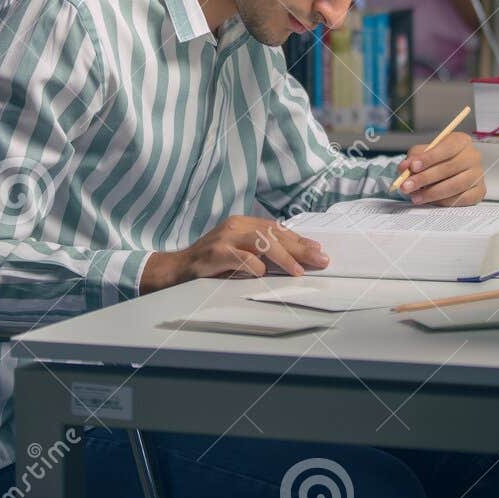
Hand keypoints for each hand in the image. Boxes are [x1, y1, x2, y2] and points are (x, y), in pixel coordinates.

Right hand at [140, 215, 328, 292]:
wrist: (178, 269)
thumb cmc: (212, 263)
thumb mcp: (238, 251)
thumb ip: (261, 250)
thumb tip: (295, 258)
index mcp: (243, 223)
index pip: (277, 229)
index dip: (299, 240)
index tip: (318, 250)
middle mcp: (235, 226)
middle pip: (274, 234)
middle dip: (299, 248)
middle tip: (320, 260)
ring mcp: (224, 238)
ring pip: (261, 242)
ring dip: (282, 257)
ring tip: (298, 271)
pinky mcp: (215, 253)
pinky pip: (240, 257)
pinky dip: (254, 266)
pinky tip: (264, 274)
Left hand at [395, 130, 484, 206]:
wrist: (451, 172)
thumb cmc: (437, 160)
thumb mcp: (423, 153)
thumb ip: (413, 158)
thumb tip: (404, 168)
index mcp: (461, 141)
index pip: (446, 148)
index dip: (429, 158)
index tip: (412, 167)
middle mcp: (473, 156)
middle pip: (449, 168)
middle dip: (425, 178)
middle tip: (407, 186)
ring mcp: (478, 175)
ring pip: (455, 186)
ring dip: (432, 193)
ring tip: (415, 197)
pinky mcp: (479, 191)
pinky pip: (461, 199)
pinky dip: (444, 201)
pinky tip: (431, 201)